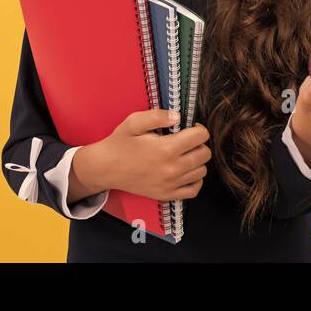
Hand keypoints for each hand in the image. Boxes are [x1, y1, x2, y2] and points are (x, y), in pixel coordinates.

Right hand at [88, 109, 211, 200]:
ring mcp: (170, 184)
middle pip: (205, 154)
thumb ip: (157, 116)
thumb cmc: (119, 144)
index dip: (197, 128)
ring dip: (197, 161)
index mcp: (166, 149)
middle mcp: (172, 168)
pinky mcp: (166, 195)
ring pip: (202, 171)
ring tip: (184, 155)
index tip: (189, 128)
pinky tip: (185, 171)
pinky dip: (194, 180)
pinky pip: (194, 190)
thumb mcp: (133, 122)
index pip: (201, 136)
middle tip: (186, 141)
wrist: (104, 169)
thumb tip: (178, 117)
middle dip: (199, 144)